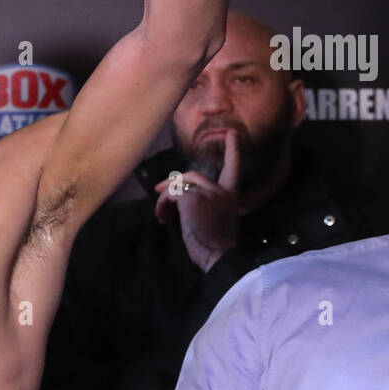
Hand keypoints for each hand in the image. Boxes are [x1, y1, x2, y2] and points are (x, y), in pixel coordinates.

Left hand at [154, 129, 239, 270]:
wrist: (219, 255)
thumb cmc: (215, 245)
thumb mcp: (215, 219)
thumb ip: (206, 204)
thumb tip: (180, 200)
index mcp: (231, 196)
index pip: (234, 169)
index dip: (233, 150)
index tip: (231, 134)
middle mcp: (221, 190)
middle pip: (192, 176)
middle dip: (172, 182)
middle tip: (157, 190)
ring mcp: (207, 191)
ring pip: (178, 185)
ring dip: (165, 200)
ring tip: (162, 216)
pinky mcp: (191, 197)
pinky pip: (170, 194)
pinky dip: (162, 205)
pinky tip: (164, 219)